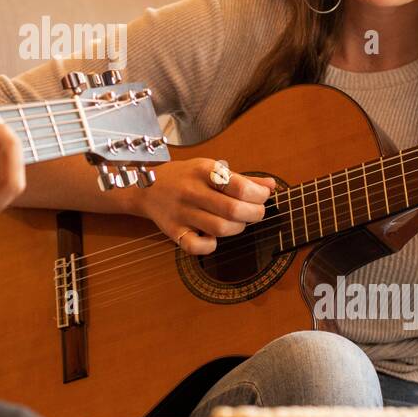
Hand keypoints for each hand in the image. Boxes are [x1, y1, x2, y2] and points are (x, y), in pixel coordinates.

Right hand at [122, 157, 274, 255]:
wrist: (147, 187)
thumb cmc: (185, 177)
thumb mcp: (211, 169)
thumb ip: (242, 179)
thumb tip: (270, 186)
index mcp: (203, 171)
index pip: (239, 186)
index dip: (258, 195)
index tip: (262, 196)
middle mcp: (191, 191)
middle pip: (233, 210)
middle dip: (254, 214)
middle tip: (256, 212)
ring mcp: (181, 213)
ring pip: (220, 229)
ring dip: (238, 228)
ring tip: (237, 222)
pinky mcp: (173, 231)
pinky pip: (197, 247)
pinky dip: (211, 245)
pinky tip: (213, 237)